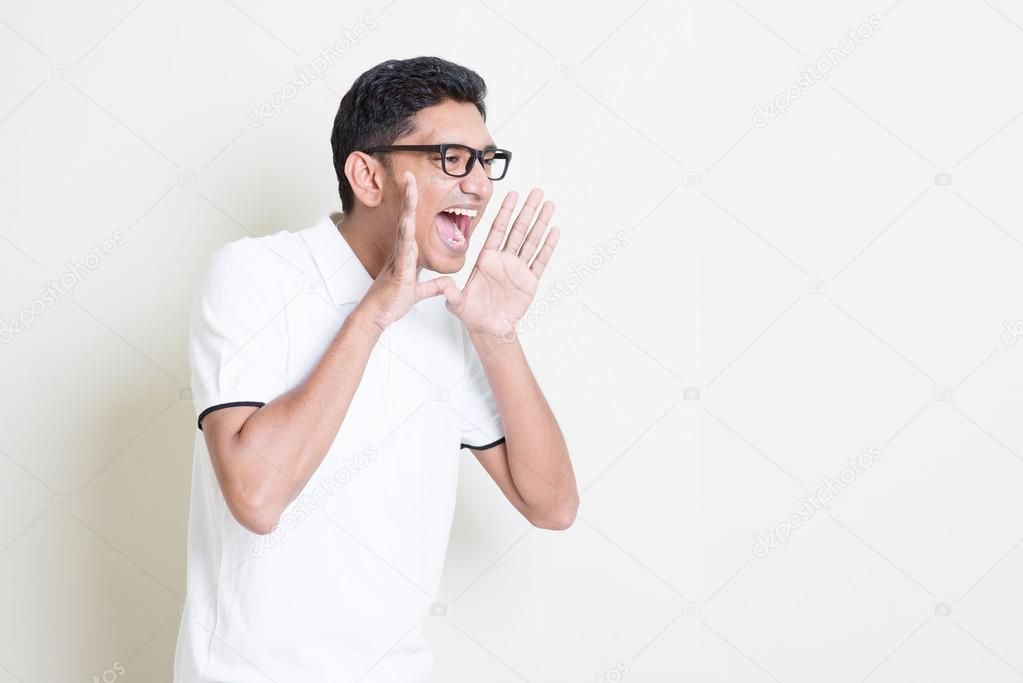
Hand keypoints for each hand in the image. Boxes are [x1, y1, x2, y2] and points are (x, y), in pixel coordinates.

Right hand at [357, 172, 455, 331]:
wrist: (377, 315)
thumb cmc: (391, 301)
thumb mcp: (418, 292)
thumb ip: (432, 286)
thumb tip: (446, 284)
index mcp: (407, 254)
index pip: (412, 224)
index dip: (413, 206)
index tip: (414, 187)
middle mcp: (402, 252)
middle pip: (406, 219)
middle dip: (408, 197)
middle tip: (409, 175)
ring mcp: (398, 259)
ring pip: (405, 228)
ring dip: (407, 208)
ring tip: (409, 189)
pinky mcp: (399, 271)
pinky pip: (404, 251)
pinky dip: (406, 236)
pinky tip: (408, 222)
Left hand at [442, 188, 558, 339]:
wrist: (489, 328)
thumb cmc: (472, 314)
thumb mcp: (457, 303)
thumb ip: (451, 293)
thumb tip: (443, 286)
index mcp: (486, 259)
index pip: (498, 230)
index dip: (505, 212)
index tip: (512, 194)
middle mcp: (503, 260)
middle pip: (518, 230)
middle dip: (527, 210)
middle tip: (537, 192)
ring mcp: (518, 269)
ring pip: (531, 241)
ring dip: (540, 223)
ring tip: (549, 205)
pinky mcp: (529, 281)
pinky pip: (540, 261)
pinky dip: (548, 247)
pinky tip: (554, 231)